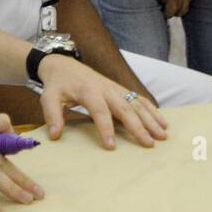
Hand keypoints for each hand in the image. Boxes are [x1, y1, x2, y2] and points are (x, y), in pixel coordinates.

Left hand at [36, 54, 168, 148]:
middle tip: (150, 143)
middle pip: (126, 108)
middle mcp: (106, 88)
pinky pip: (139, 99)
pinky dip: (151, 110)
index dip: (106, 128)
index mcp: (89, 91)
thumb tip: (55, 135)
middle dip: (139, 126)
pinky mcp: (120, 89)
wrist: (63, 64)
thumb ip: (52, 114)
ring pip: (137, 103)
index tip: (112, 147)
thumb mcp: (48, 97)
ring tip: (163, 134)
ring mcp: (116, 88)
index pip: (100, 111)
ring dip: (151, 118)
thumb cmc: (57, 84)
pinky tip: (162, 121)